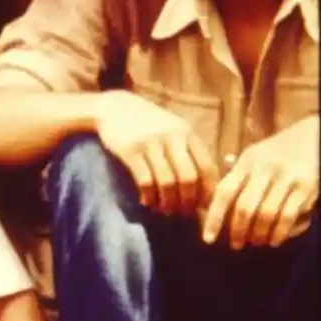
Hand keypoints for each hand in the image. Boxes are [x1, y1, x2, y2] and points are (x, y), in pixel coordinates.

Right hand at [95, 90, 218, 216]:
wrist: (113, 108)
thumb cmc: (148, 123)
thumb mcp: (173, 130)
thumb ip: (189, 151)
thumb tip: (204, 186)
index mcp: (187, 134)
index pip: (207, 168)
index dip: (207, 192)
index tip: (202, 206)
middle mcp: (172, 137)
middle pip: (188, 178)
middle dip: (187, 201)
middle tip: (182, 212)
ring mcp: (150, 143)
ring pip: (167, 182)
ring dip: (167, 202)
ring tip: (164, 210)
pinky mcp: (130, 150)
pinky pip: (145, 180)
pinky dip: (148, 196)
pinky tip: (146, 201)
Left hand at [202, 117, 317, 249]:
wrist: (311, 137)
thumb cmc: (277, 151)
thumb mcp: (252, 156)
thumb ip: (234, 175)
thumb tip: (210, 197)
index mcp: (246, 162)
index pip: (224, 192)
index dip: (214, 217)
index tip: (208, 238)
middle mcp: (264, 170)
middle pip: (244, 208)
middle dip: (237, 231)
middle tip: (235, 244)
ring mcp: (285, 179)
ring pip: (266, 215)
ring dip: (258, 235)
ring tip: (255, 242)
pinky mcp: (305, 187)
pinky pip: (287, 216)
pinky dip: (278, 233)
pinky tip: (274, 240)